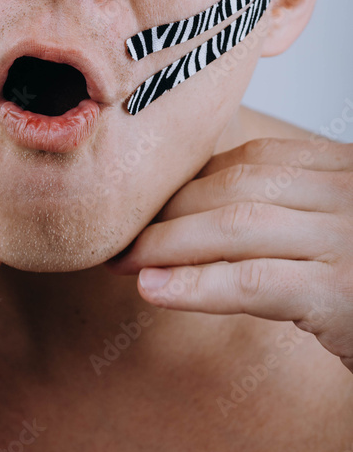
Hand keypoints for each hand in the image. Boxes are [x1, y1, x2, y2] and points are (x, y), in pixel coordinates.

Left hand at [105, 137, 352, 373]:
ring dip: (169, 243)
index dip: (191, 181)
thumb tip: (200, 214)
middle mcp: (350, 192)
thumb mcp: (338, 233)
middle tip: (121, 235)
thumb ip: (290, 212)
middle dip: (170, 210)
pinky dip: (197, 285)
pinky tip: (155, 292)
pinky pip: (254, 283)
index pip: (251, 159)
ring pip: (236, 224)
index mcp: (346, 170)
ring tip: (123, 262)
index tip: (148, 205)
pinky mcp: (344, 292)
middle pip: (236, 185)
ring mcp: (350, 239)